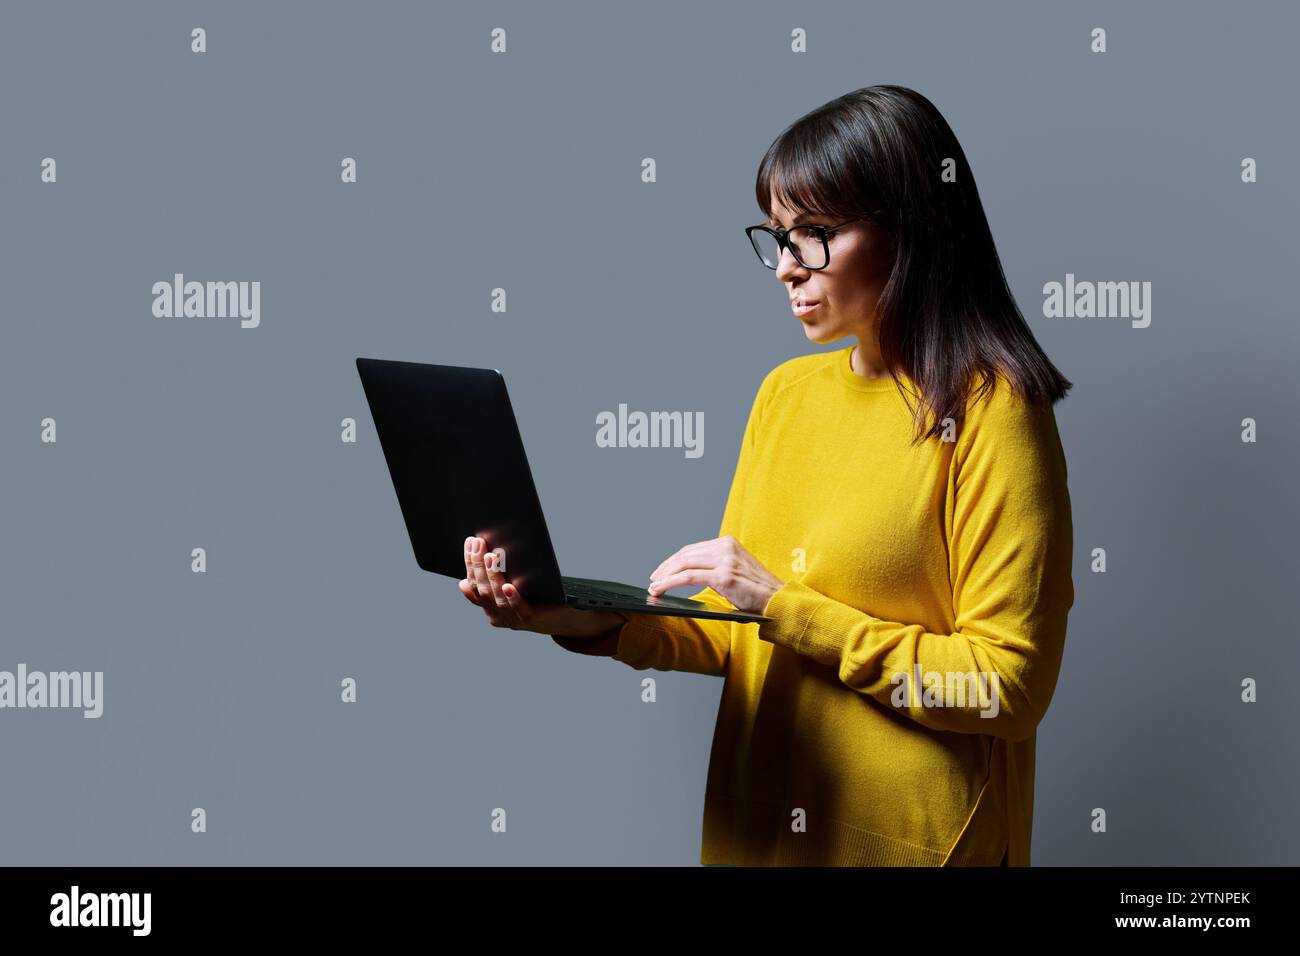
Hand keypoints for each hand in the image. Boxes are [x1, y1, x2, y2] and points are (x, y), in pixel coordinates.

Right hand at [459, 535, 626, 641]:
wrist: (566, 619)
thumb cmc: (538, 598)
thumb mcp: (513, 588)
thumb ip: (495, 580)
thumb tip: (470, 571)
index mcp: (490, 607)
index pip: (474, 584)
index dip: (470, 563)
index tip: (470, 542)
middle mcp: (498, 615)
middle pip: (483, 589)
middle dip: (478, 565)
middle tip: (478, 543)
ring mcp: (514, 619)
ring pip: (497, 598)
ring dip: (492, 577)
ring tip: (491, 557)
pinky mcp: (532, 618)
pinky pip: (518, 609)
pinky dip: (512, 598)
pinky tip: (508, 586)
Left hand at [646, 534, 782, 615]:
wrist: (778, 601)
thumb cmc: (757, 592)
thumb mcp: (736, 570)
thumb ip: (716, 566)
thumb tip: (688, 574)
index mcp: (728, 543)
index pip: (692, 549)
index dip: (674, 560)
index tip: (662, 570)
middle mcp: (726, 547)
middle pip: (685, 554)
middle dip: (666, 567)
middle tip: (653, 579)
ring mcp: (725, 560)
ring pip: (684, 564)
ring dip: (664, 576)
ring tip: (654, 587)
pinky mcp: (723, 576)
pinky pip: (688, 577)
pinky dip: (670, 583)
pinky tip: (660, 589)